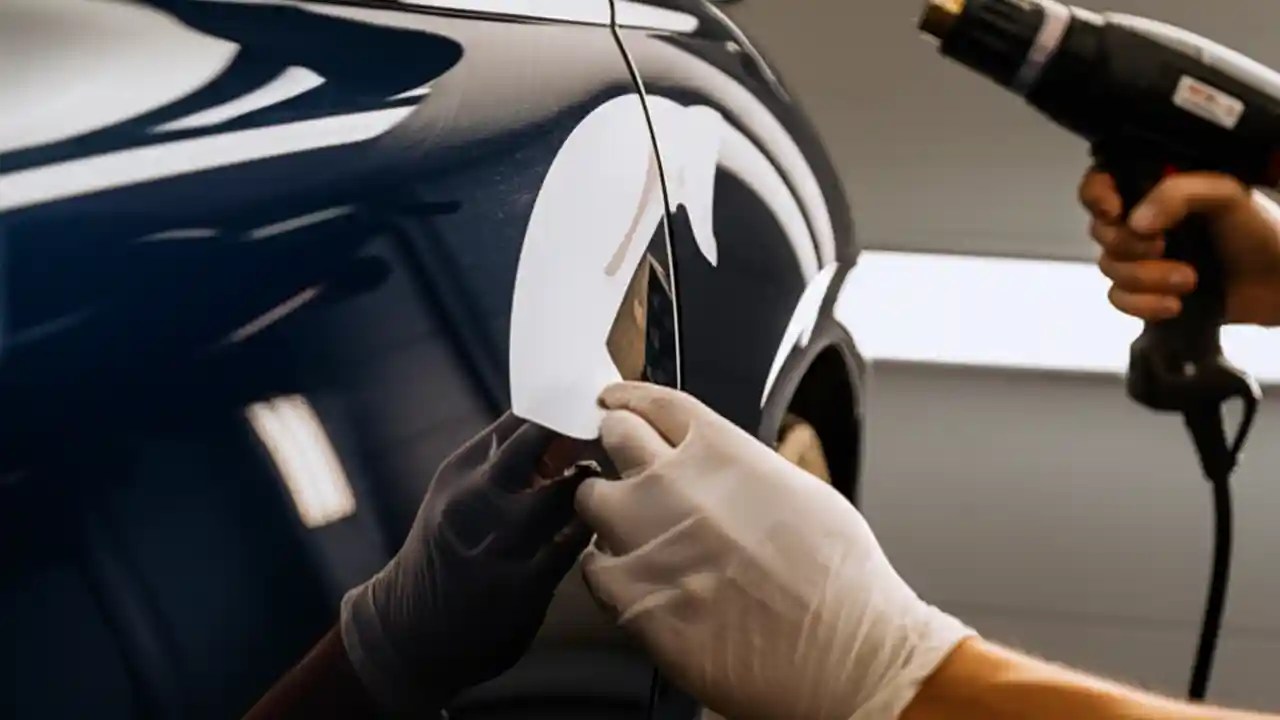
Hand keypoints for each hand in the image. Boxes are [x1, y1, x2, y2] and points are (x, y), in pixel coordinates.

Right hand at [340, 413, 591, 712]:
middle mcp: (477, 499)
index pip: (521, 419)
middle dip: (580, 436)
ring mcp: (501, 540)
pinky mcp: (525, 583)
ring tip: (599, 488)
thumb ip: (500, 465)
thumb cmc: (448, 552)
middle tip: (603, 442)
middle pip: (544, 442)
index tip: (586, 414)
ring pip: (569, 491)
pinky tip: (592, 527)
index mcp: (460, 471)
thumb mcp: (457, 497)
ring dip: (593, 485)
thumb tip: (560, 432)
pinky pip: (576, 541)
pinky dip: (590, 528)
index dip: (561, 412)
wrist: (413, 631)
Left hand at [574, 382, 974, 719]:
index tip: (616, 401)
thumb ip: (743, 471)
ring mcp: (645, 537)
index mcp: (722, 451)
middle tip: (623, 463)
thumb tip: (721, 471)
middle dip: (616, 444)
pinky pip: (593, 567)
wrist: (842, 654)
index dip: (630, 399)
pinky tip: (636, 579)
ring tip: (634, 530)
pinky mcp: (630, 595)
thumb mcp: (802, 493)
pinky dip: (608, 569)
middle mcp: (675, 483)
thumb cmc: (839, 583)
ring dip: (608, 508)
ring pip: (593, 498)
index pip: (655, 402)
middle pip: (614, 436)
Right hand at [1080, 169, 1279, 324]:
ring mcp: (1142, 259)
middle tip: (1164, 247)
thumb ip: (1177, 194)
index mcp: (1156, 191)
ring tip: (1189, 280)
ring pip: (1109, 269)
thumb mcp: (1226, 195)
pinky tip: (1174, 304)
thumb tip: (1134, 223)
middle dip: (1129, 246)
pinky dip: (1144, 305)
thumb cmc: (1258, 233)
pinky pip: (1118, 299)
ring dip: (1146, 279)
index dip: (1096, 195)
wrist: (1279, 284)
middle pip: (1101, 232)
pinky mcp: (1146, 293)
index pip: (1102, 182)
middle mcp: (1144, 223)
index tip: (1114, 211)